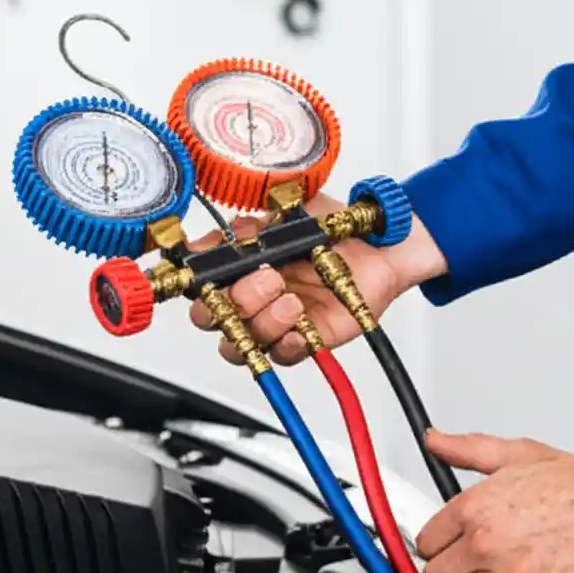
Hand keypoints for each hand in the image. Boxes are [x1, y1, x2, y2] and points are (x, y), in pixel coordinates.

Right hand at [185, 193, 448, 365]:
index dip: (193, 281)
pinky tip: (302, 329)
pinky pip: (282, 357)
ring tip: (291, 301)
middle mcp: (250, 296)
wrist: (380, 244)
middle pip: (210, 317)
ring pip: (239, 344)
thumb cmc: (332, 228)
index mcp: (238, 265)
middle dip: (230, 301)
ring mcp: (274, 321)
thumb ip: (253, 227)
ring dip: (261, 323)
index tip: (205, 271)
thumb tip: (224, 235)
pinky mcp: (303, 341)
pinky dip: (288, 345)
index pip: (197, 282)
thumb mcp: (290, 215)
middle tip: (265, 280)